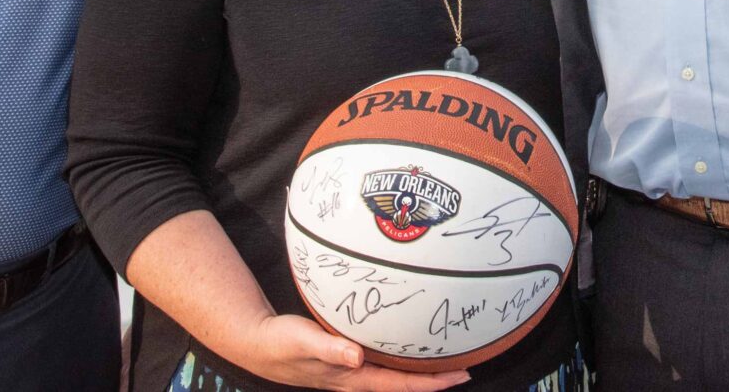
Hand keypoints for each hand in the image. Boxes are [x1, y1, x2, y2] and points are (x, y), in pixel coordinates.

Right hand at [233, 314, 469, 390]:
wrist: (260, 345)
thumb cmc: (281, 343)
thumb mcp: (303, 341)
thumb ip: (329, 349)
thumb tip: (357, 357)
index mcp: (351, 378)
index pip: (400, 385)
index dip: (431, 383)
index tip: (460, 375)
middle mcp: (356, 379)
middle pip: (404, 384)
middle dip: (436, 379)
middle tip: (468, 366)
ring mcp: (352, 373)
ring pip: (395, 377)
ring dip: (421, 372)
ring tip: (449, 359)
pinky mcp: (347, 362)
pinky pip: (383, 365)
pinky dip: (402, 360)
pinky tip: (410, 346)